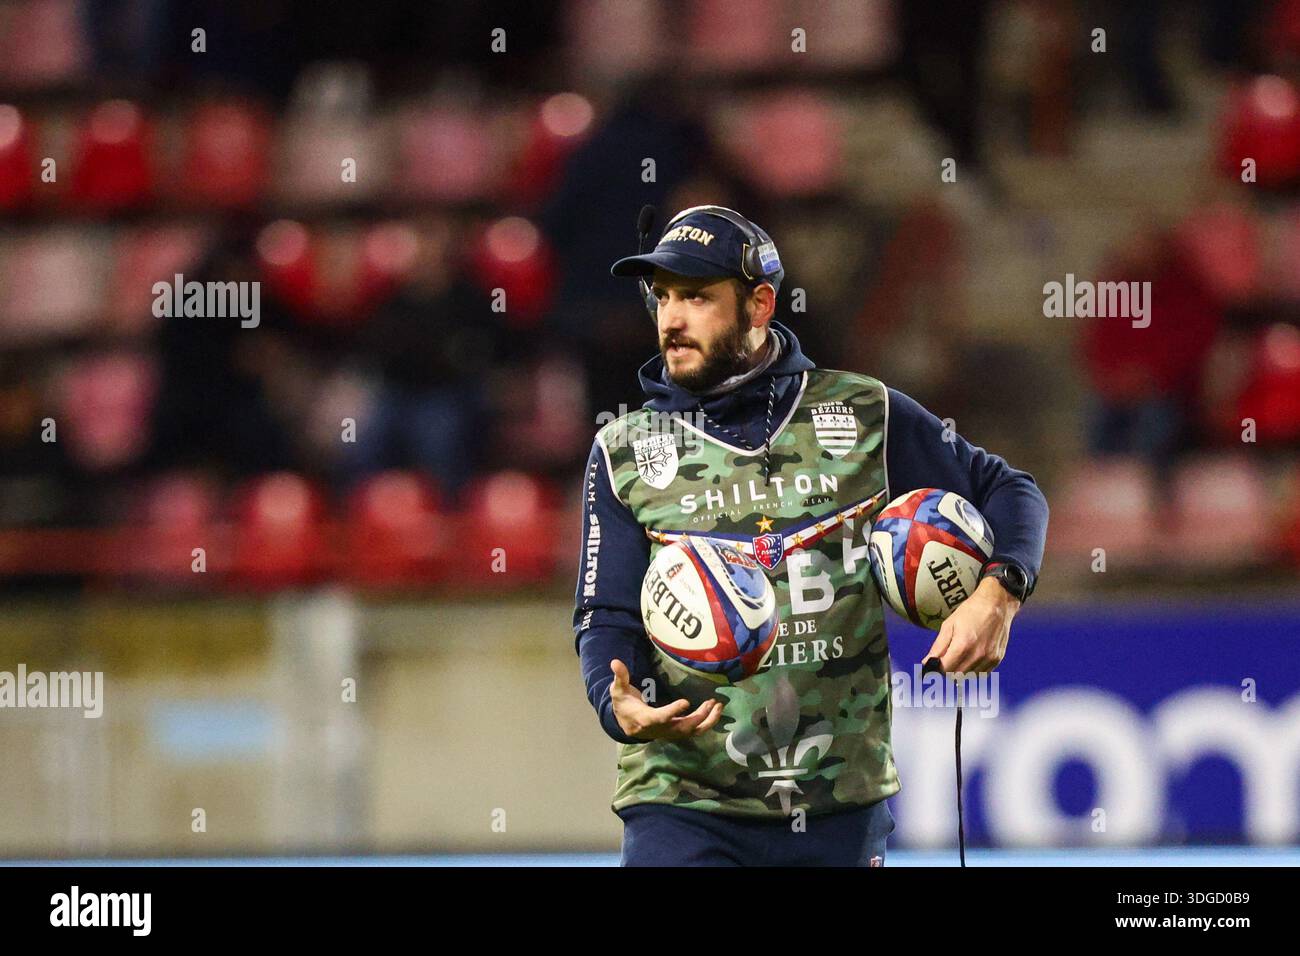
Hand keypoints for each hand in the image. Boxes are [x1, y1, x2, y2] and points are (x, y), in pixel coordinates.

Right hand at [609, 659, 723, 740]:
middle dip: (699, 716)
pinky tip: (715, 711)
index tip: (685, 702)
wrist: (627, 725)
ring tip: (718, 706)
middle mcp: (660, 729)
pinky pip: (695, 731)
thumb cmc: (624, 705)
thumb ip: (620, 677)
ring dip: (707, 721)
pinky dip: (707, 723)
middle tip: (711, 702)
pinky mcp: (676, 732)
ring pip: (692, 732)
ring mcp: (670, 733)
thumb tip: (615, 661)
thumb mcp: (618, 691)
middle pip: (682, 727)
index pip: (661, 718)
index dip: (673, 712)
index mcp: (646, 719)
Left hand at [923, 577, 1019, 675]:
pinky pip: (981, 674)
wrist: (996, 604)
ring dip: (960, 672)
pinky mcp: (997, 659)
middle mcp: (978, 654)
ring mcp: (989, 658)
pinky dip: (973, 670)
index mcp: (963, 645)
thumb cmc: (971, 611)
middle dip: (948, 671)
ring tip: (959, 657)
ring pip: (969, 677)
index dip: (937, 669)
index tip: (934, 665)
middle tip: (945, 660)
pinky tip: (971, 658)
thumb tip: (927, 662)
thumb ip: (938, 647)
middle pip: (956, 676)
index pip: (945, 670)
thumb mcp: (949, 625)